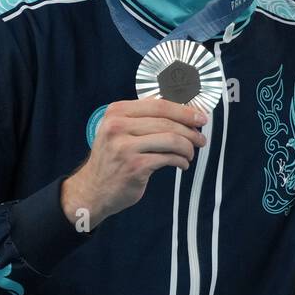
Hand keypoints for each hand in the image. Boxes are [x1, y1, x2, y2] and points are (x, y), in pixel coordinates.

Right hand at [61, 98, 207, 227]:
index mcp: (116, 112)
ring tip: (191, 154)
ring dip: (188, 148)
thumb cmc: (113, 159)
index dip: (185, 111)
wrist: (93, 189)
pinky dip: (181, 161)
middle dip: (191, 131)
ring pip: (172, 140)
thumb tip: (184, 111)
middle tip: (201, 139)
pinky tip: (182, 164)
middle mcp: (117, 126)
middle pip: (168, 122)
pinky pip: (169, 158)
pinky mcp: (134, 166)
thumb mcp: (120, 131)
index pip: (159, 105)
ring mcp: (125, 147)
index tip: (200, 117)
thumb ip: (144, 118)